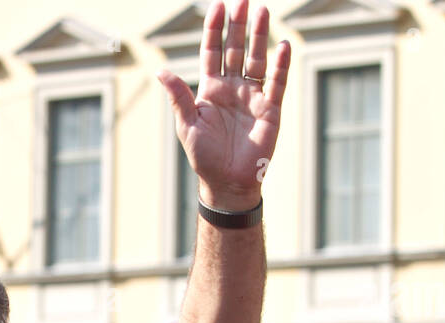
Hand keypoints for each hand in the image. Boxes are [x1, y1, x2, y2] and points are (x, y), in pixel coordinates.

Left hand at [158, 0, 290, 209]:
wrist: (228, 182)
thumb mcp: (187, 125)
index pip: (212, 52)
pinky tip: (283, 45)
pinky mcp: (270, 109)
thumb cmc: (204, 157)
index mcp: (210, 90)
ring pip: (256, 59)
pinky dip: (281, 65)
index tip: (218, 6)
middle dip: (238, 25)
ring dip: (259, 36)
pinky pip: (277, 82)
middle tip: (243, 0)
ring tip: (262, 11)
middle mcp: (232, 89)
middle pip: (235, 49)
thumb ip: (179, 97)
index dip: (215, 30)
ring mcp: (252, 97)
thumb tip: (161, 71)